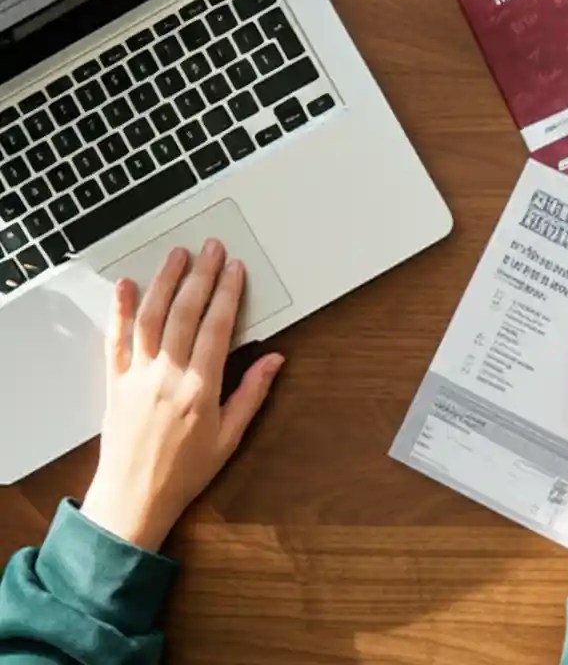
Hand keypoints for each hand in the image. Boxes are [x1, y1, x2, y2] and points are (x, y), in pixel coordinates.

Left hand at [81, 241, 284, 550]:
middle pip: (185, 313)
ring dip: (165, 281)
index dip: (227, 294)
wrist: (133, 498)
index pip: (216, 328)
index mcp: (200, 389)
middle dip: (201, 276)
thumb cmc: (185, 472)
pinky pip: (116, 339)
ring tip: (177, 255)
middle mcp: (167, 376)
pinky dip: (120, 310)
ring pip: (151, 317)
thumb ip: (251, 394)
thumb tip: (273, 359)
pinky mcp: (114, 382)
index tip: (235, 270)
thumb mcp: (230, 437)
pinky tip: (127, 286)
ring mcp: (137, 376)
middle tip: (212, 248)